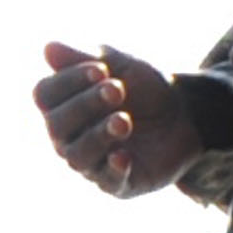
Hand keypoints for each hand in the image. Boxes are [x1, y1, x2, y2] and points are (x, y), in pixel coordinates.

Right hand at [34, 41, 201, 197]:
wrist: (186, 113)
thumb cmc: (144, 87)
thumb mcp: (120, 65)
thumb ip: (84, 57)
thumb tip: (48, 48)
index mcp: (63, 105)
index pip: (45, 94)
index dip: (68, 81)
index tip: (101, 69)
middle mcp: (69, 137)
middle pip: (58, 124)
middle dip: (86, 104)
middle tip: (117, 90)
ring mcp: (92, 162)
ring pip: (78, 155)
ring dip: (99, 135)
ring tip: (124, 120)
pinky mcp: (118, 184)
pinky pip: (108, 182)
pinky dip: (114, 170)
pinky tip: (124, 155)